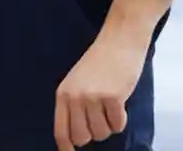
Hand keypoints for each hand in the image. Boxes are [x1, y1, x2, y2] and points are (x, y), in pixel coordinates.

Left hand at [54, 30, 149, 149]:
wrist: (119, 41)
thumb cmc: (100, 62)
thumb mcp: (77, 82)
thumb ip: (73, 105)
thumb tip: (75, 137)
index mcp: (63, 94)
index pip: (61, 131)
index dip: (66, 147)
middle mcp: (75, 97)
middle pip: (82, 137)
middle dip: (94, 134)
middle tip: (101, 118)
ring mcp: (93, 97)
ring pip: (101, 133)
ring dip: (109, 125)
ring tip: (110, 106)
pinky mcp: (112, 97)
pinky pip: (118, 126)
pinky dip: (121, 119)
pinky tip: (120, 102)